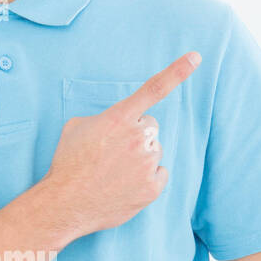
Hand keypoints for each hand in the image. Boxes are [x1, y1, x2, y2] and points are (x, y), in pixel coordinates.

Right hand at [41, 51, 200, 239]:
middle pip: (150, 127)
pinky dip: (147, 178)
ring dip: (140, 157)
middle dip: (136, 134)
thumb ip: (104, 118)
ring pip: (154, 151)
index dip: (177, 71)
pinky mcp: (152, 188)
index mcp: (119, 118)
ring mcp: (146, 163)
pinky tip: (125, 185)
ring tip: (114, 172)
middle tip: (113, 152)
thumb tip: (116, 124)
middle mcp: (137, 137)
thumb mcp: (77, 127)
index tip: (196, 57)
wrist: (64, 203)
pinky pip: (160, 173)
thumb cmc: (67, 164)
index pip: (154, 89)